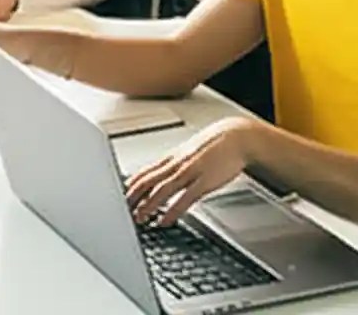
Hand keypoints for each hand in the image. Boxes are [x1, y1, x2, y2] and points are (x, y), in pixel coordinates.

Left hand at [124, 117, 259, 226]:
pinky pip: (184, 198)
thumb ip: (174, 163)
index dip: (130, 185)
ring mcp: (190, 171)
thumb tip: (160, 174)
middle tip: (121, 210)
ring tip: (139, 218)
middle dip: (133, 197)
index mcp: (172, 157)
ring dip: (148, 205)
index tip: (119, 195)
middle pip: (148, 180)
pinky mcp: (205, 181)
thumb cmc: (215, 145)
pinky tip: (165, 220)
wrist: (238, 137)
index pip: (144, 171)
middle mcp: (177, 163)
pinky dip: (172, 210)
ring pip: (162, 189)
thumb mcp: (189, 152)